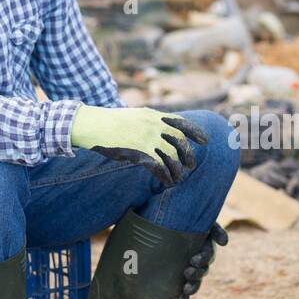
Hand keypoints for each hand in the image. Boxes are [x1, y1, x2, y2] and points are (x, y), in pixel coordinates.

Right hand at [69, 106, 206, 185]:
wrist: (92, 125)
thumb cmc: (111, 123)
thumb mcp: (135, 117)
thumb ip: (151, 123)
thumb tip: (163, 132)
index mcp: (154, 116)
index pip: (181, 123)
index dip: (195, 132)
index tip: (206, 140)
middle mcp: (153, 125)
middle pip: (179, 141)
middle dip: (187, 155)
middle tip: (191, 165)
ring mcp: (146, 138)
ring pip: (170, 157)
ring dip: (177, 170)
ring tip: (178, 179)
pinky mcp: (138, 152)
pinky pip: (158, 167)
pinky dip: (165, 176)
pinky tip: (167, 182)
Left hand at [177, 222, 227, 298]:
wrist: (174, 220)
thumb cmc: (191, 219)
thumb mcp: (205, 221)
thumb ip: (216, 230)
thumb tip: (225, 243)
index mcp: (206, 248)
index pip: (208, 256)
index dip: (203, 259)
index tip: (194, 260)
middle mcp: (200, 261)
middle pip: (202, 271)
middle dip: (196, 274)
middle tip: (187, 272)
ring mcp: (191, 270)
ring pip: (195, 283)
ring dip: (192, 288)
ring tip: (186, 290)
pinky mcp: (181, 277)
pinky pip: (184, 290)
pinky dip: (184, 298)